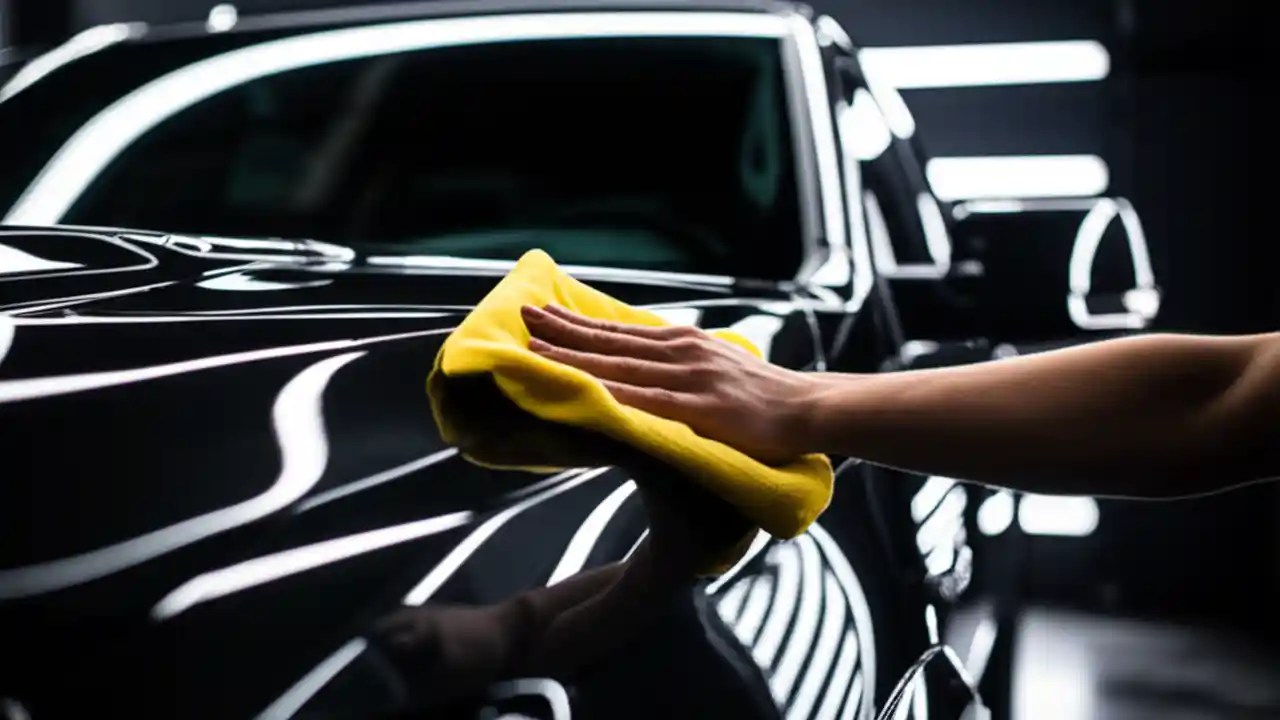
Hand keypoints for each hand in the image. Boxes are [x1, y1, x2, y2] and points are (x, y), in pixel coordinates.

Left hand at [521, 304, 817, 463]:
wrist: (808, 409)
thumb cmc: (762, 396)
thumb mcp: (714, 369)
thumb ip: (679, 367)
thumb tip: (644, 365)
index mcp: (682, 343)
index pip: (619, 331)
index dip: (577, 323)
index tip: (542, 313)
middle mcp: (681, 352)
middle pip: (610, 339)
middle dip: (563, 328)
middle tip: (523, 314)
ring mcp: (690, 378)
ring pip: (620, 364)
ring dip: (576, 354)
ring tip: (537, 346)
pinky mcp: (702, 409)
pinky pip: (648, 400)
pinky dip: (612, 391)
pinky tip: (584, 387)